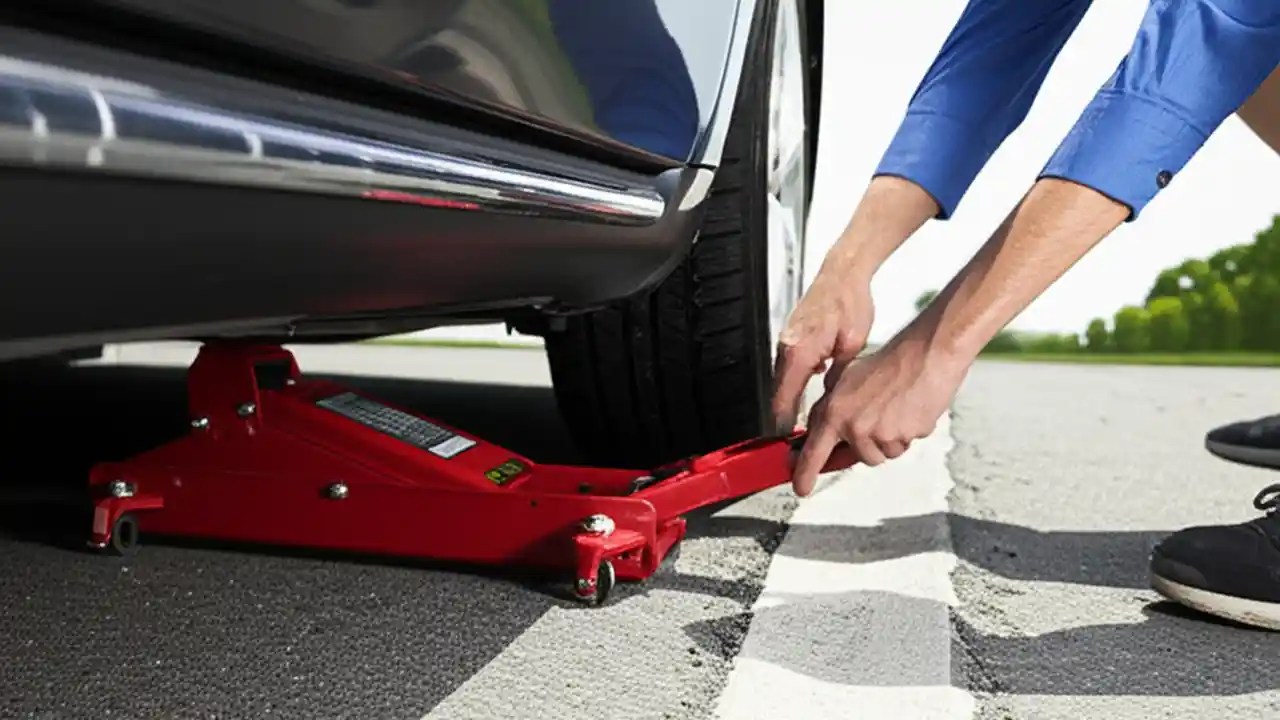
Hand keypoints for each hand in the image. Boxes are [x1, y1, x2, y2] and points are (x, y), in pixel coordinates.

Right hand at [771, 272, 874, 433]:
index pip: (784, 398)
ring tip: (800, 421)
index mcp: (799, 351)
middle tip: (794, 439)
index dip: (785, 424)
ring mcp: (786, 340)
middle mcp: (786, 347)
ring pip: (781, 380)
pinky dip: (793, 383)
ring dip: (789, 400)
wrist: (842, 273)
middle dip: (784, 416)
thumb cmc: (848, 302)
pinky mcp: (791, 336)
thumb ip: (839, 375)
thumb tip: (836, 395)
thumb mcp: (853, 346)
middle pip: (777, 392)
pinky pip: (787, 367)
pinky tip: (807, 392)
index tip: (789, 442)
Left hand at [791, 334, 968, 495]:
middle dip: (867, 443)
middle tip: (877, 417)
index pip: (814, 451)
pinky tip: (908, 410)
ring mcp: (881, 434)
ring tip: (895, 409)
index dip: (805, 472)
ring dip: (889, 439)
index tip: (801, 487)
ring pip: (883, 453)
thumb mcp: (845, 377)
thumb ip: (831, 404)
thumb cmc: (889, 363)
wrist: (925, 356)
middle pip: (859, 455)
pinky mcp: (906, 437)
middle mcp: (855, 426)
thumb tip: (822, 426)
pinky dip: (907, 433)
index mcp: (835, 411)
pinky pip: (904, 445)